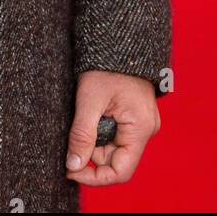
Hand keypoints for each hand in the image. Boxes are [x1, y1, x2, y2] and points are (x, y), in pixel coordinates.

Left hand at [65, 71, 160, 185]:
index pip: (120, 171)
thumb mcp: (89, 100)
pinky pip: (115, 132)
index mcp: (141, 128)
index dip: (94, 177)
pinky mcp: (134, 115)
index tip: (70, 171)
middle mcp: (146, 129)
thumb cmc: (106, 65)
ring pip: (113, 145)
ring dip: (94, 137)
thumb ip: (82, 135)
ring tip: (86, 112)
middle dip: (91, 150)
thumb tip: (73, 166)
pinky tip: (92, 112)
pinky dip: (100, 128)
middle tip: (75, 129)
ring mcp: (141, 122)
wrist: (119, 38)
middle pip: (115, 158)